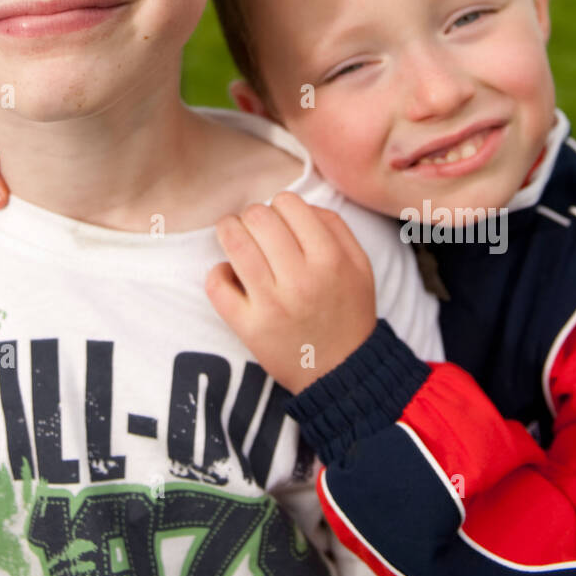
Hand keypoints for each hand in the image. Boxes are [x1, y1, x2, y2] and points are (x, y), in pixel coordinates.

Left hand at [207, 192, 376, 392]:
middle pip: (258, 217)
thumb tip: (297, 206)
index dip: (280, 207)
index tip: (281, 223)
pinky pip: (216, 284)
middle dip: (253, 217)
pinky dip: (218, 273)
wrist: (343, 372)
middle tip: (257, 231)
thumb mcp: (359, 264)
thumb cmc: (349, 312)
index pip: (288, 203)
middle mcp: (301, 279)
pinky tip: (231, 276)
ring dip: (229, 232)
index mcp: (330, 258)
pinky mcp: (249, 327)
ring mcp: (272, 303)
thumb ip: (334, 226)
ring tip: (235, 239)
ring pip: (234, 242)